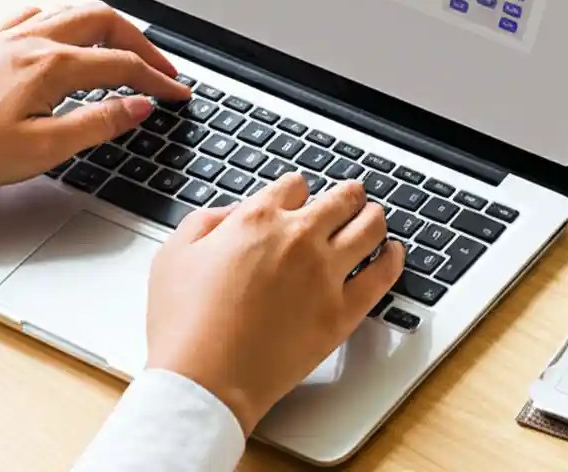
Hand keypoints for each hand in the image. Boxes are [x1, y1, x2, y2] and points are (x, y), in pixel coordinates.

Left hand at [0, 2, 190, 187]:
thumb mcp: (44, 149)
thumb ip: (98, 124)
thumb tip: (138, 106)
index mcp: (53, 66)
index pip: (124, 66)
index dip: (159, 80)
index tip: (179, 94)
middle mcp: (34, 40)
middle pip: (106, 22)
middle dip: (143, 43)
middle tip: (162, 68)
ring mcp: (9, 37)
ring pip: (74, 11)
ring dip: (109, 28)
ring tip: (126, 50)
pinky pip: (39, 15)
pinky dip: (67, 22)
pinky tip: (66, 37)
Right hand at [146, 174, 405, 432]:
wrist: (205, 381)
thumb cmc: (184, 325)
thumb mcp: (174, 255)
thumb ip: (205, 221)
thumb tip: (232, 213)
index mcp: (257, 220)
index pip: (294, 185)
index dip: (296, 191)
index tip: (299, 199)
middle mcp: (298, 238)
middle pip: (340, 200)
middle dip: (347, 195)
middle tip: (352, 197)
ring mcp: (326, 274)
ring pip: (370, 227)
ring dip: (373, 217)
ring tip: (374, 218)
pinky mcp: (343, 311)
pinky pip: (383, 274)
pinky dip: (393, 257)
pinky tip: (393, 252)